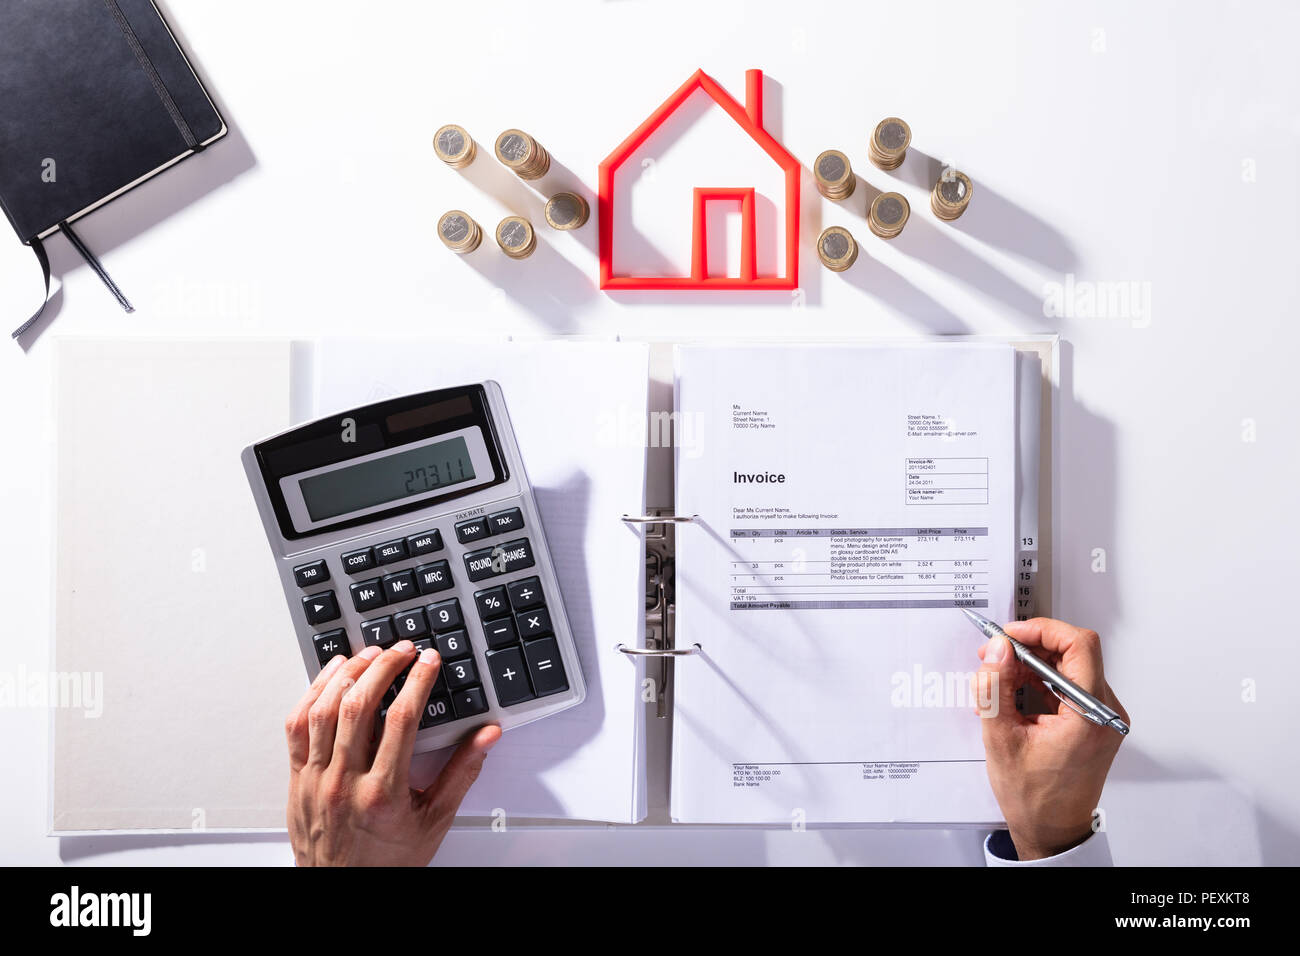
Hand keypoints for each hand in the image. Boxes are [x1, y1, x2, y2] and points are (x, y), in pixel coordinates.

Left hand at [284, 640, 500, 865]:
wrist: (343, 889)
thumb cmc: (387, 861)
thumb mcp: (435, 819)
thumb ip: (462, 772)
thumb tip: (486, 736)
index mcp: (383, 793)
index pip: (401, 720)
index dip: (417, 681)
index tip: (428, 661)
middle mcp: (345, 782)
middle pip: (360, 705)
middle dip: (384, 667)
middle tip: (402, 649)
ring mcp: (317, 778)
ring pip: (325, 710)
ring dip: (348, 674)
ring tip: (369, 655)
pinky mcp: (298, 777)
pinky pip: (297, 726)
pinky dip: (312, 694)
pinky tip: (330, 678)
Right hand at [973, 617, 1128, 859]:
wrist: (1052, 830)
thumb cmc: (1032, 797)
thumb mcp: (1000, 739)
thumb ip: (995, 688)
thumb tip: (998, 650)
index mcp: (1090, 716)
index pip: (1079, 646)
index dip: (1042, 630)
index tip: (1011, 636)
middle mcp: (1105, 712)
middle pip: (1073, 653)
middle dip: (1029, 648)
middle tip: (994, 656)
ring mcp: (1102, 717)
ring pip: (1068, 667)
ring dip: (1031, 666)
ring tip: (998, 681)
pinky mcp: (1094, 721)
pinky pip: (1068, 685)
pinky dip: (1039, 682)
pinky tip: (1012, 694)